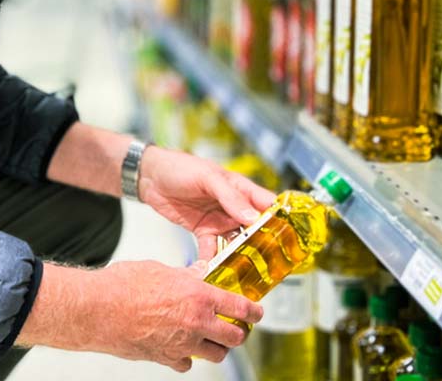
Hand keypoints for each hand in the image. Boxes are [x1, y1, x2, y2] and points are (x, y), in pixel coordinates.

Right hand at [82, 261, 261, 370]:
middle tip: (235, 326)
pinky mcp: (166, 358)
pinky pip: (187, 363)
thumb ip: (185, 276)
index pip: (240, 307)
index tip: (257, 313)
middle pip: (235, 337)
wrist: (97, 310)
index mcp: (199, 296)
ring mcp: (183, 344)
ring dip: (217, 346)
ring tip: (209, 336)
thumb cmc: (123, 286)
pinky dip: (188, 356)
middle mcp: (196, 323)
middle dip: (239, 332)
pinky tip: (180, 346)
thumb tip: (198, 275)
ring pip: (216, 354)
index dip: (254, 311)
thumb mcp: (160, 270)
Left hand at [138, 146, 277, 262]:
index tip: (292, 238)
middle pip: (255, 229)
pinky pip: (212, 249)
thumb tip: (253, 217)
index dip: (281, 220)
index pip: (267, 205)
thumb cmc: (179, 167)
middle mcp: (233, 206)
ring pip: (236, 243)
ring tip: (245, 274)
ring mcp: (219, 220)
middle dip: (263, 246)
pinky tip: (215, 272)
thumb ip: (230, 197)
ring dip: (240, 257)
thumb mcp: (207, 177)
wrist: (150, 176)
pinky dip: (213, 261)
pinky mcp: (203, 231)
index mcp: (240, 188)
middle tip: (271, 265)